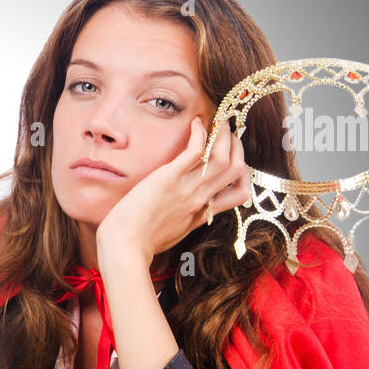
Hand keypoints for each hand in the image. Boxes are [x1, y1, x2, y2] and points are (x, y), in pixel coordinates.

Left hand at [97, 116, 250, 264]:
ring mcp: (187, 189)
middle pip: (235, 170)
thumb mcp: (172, 234)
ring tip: (220, 123)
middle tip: (230, 134)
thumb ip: (183, 221)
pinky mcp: (169, 178)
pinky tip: (197, 123)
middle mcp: (200, 200)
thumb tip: (181, 215)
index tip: (235, 161)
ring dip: (224, 136)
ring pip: (221, 158)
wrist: (125, 246)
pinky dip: (200, 134)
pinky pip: (194, 151)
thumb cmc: (141, 244)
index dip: (243, 175)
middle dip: (237, 147)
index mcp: (202, 214)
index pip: (239, 194)